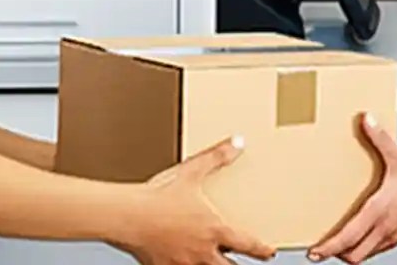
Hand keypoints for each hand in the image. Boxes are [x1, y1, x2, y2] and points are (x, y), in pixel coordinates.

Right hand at [119, 136, 277, 264]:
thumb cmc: (156, 197)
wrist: (126, 216)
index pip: (248, 245)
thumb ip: (216, 158)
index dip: (262, 250)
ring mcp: (185, 264)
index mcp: (214, 229)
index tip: (269, 252)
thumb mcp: (191, 172)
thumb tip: (237, 143)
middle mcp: (203, 252)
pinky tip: (182, 263)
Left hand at [307, 114, 396, 263]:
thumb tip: (366, 119)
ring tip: (336, 244)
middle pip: (353, 255)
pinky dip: (363, 248)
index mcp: (379, 210)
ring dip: (349, 252)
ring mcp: (392, 235)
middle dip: (335, 253)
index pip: (348, 237)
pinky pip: (376, 250)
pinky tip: (358, 237)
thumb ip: (379, 137)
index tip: (315, 252)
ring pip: (364, 255)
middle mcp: (384, 227)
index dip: (329, 248)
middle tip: (321, 248)